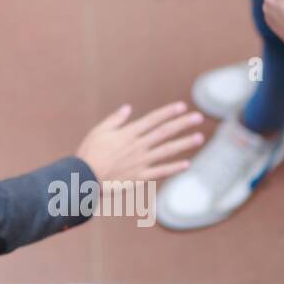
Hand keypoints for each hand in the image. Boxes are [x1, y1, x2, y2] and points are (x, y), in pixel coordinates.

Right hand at [76, 102, 203, 182]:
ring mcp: (141, 162)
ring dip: (184, 143)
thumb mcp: (98, 131)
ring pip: (167, 151)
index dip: (168, 112)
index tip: (182, 106)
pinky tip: (186, 164)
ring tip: (199, 137)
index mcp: (128, 133)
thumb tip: (128, 108)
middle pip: (165, 132)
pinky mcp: (140, 177)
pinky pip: (160, 172)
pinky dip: (174, 168)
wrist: (85, 178)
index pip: (153, 120)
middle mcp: (138, 146)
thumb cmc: (89, 153)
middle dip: (182, 124)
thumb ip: (115, 119)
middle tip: (198, 117)